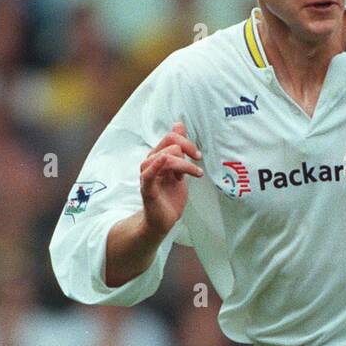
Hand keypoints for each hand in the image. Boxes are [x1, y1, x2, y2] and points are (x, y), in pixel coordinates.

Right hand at [139, 121, 203, 238]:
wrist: (163, 221)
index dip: (186, 142)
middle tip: (197, 164)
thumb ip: (179, 149)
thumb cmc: (169, 197)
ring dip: (185, 165)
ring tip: (196, 174)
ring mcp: (148, 175)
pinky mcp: (147, 189)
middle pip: (170, 143)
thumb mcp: (179, 169)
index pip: (171, 137)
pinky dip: (156, 165)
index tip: (197, 155)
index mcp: (158, 157)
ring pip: (166, 156)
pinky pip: (149, 173)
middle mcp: (151, 163)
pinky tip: (164, 160)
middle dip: (188, 150)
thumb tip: (179, 125)